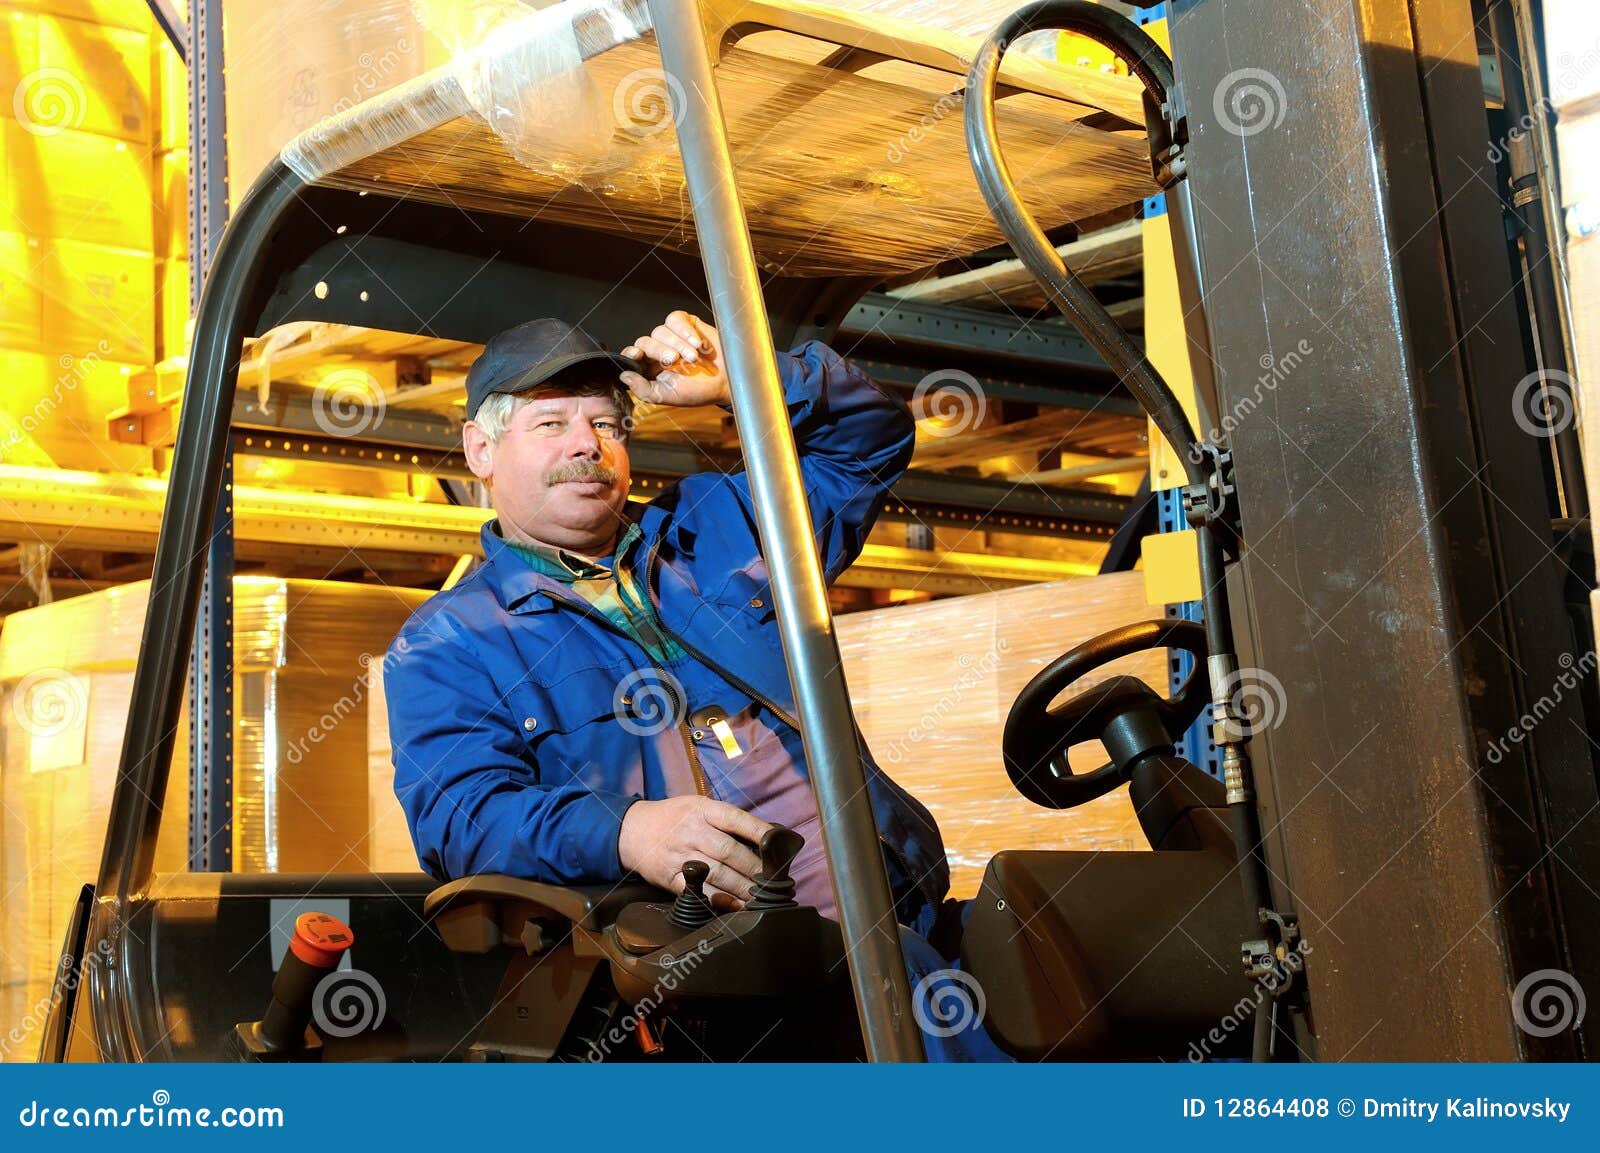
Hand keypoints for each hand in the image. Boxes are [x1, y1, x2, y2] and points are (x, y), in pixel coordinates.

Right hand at [618, 796, 772, 907]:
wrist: (631, 830)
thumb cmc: (672, 818)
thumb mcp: (696, 806)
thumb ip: (724, 819)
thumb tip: (761, 837)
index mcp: (701, 810)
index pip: (735, 819)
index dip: (758, 831)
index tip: (778, 844)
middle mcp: (692, 831)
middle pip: (729, 851)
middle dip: (754, 868)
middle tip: (773, 879)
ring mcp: (680, 855)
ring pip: (717, 873)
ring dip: (742, 887)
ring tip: (760, 895)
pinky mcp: (669, 877)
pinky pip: (697, 890)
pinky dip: (717, 899)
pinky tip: (733, 904)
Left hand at [619, 311, 729, 407]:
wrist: (727, 381)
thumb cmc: (700, 391)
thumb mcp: (670, 396)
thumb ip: (645, 390)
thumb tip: (624, 377)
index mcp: (650, 368)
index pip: (632, 356)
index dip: (631, 353)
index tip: (637, 354)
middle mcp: (658, 350)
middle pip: (645, 342)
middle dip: (660, 351)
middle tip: (675, 361)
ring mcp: (671, 336)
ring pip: (660, 331)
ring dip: (677, 344)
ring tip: (693, 357)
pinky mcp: (685, 323)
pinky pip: (675, 320)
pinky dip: (685, 330)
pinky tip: (697, 343)